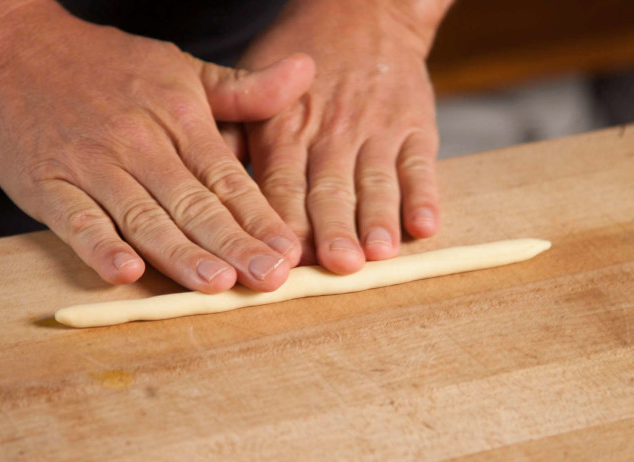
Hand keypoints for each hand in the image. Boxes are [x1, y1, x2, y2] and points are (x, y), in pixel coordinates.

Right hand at [0, 3, 314, 290]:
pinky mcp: (48, 184)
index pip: (228, 178)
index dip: (261, 216)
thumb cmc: (106, 67)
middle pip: (195, 204)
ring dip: (181, 253)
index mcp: (180, 119)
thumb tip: (306, 72)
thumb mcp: (181, 70)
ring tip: (216, 284)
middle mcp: (141, 144)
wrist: (11, 46)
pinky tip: (125, 272)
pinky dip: (99, 246)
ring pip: (145, 217)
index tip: (291, 249)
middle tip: (270, 278)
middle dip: (235, 245)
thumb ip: (242, 88)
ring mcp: (93, 165)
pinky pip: (77, 219)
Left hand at [237, 0, 442, 273]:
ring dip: (378, 219)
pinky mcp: (415, 125)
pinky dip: (424, 196)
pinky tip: (424, 225)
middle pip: (330, 188)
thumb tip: (208, 194)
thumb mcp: (255, 87)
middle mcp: (330, 130)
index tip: (285, 258)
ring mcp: (376, 128)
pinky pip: (420, 164)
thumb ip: (235, 138)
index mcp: (285, 126)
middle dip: (333, 229)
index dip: (285, 221)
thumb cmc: (300, 63)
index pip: (282, 181)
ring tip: (380, 253)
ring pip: (376, 180)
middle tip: (337, 264)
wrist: (364, 11)